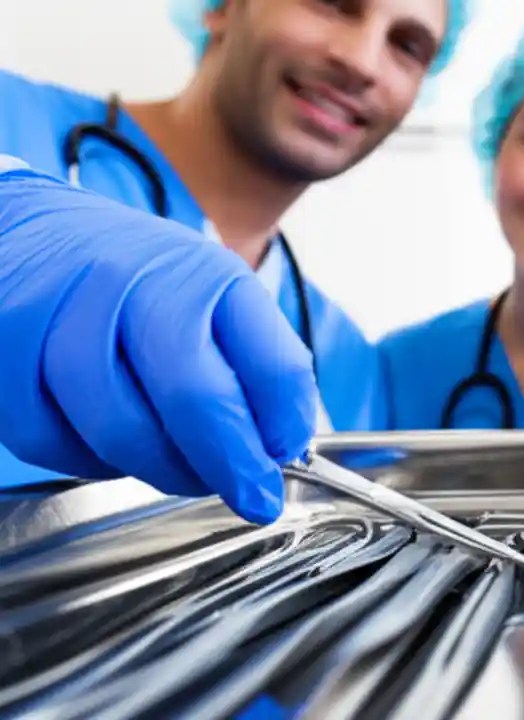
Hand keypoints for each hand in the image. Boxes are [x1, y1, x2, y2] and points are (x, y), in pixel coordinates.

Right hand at [0, 167, 317, 522]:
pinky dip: (88, 462)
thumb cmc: (136, 277)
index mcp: (205, 273)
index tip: (284, 459)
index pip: (269, 362)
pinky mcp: (5, 353)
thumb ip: (254, 360)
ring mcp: (63, 317)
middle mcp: (134, 284)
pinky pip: (51, 441)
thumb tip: (282, 445)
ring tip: (182, 471)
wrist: (29, 230)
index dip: (285, 427)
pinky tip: (110, 447)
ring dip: (162, 470)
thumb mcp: (211, 293)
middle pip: (195, 398)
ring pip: (120, 432)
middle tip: (251, 496)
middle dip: (230, 465)